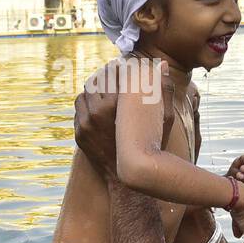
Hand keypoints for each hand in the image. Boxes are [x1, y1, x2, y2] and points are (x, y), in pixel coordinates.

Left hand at [73, 58, 174, 178]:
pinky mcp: (79, 134)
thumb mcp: (163, 119)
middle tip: (115, 72)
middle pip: (96, 80)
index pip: (113, 74)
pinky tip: (98, 103)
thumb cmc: (151, 147)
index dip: (119, 66)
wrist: (130, 178)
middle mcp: (97, 114)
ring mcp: (85, 125)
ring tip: (105, 87)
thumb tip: (163, 64)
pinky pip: (78, 110)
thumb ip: (164, 90)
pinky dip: (87, 103)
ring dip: (95, 88)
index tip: (125, 65)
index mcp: (117, 107)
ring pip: (85, 93)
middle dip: (106, 74)